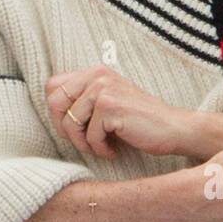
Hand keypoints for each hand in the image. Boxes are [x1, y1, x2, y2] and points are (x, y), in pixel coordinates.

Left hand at [46, 66, 193, 158]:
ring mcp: (103, 89)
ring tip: (102, 146)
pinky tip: (113, 149)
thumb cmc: (136, 122)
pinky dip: (100, 149)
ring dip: (84, 143)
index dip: (56, 112)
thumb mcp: (106, 103)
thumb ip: (82, 99)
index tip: (74, 128)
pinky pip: (89, 136)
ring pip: (70, 123)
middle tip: (85, 141)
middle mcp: (97, 75)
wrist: (171, 129)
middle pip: (55, 103)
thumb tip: (50, 107)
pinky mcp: (110, 107)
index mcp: (93, 72)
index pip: (52, 87)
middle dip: (66, 129)